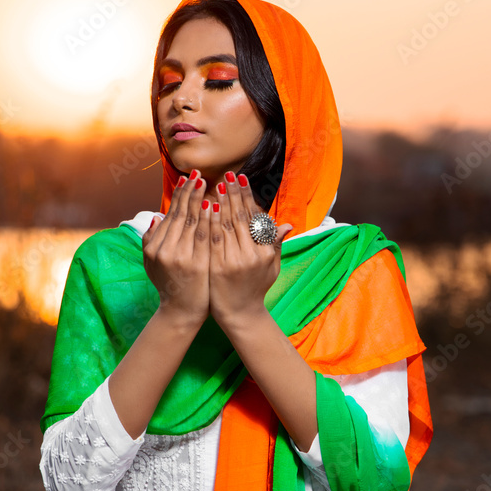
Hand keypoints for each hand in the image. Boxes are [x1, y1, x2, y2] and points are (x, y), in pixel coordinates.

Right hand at [142, 170, 210, 326]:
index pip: (170, 214)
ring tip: (209, 182)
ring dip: (201, 199)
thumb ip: (151, 241)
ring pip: (192, 222)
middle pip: (181, 214)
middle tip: (200, 174)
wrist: (181, 313)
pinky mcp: (197, 264)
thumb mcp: (152, 264)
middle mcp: (165, 250)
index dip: (180, 195)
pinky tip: (215, 205)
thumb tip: (156, 217)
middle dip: (191, 191)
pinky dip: (209, 219)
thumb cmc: (170, 286)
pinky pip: (205, 237)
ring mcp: (181, 257)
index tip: (188, 179)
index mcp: (155, 247)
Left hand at [209, 171, 291, 330]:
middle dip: (233, 194)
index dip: (247, 197)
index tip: (242, 180)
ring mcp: (234, 261)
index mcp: (265, 252)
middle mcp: (252, 255)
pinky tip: (204, 207)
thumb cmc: (256, 288)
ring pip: (225, 226)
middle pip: (240, 218)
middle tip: (227, 175)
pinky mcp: (218, 267)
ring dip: (220, 203)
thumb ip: (275, 244)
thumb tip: (286, 224)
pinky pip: (212, 239)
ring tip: (215, 185)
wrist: (240, 315)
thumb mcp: (271, 267)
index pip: (255, 218)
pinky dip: (209, 222)